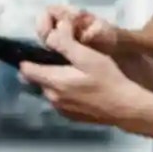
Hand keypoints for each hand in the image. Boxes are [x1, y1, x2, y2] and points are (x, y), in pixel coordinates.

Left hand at [20, 15, 147, 127]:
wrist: (126, 108)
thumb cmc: (107, 80)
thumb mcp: (87, 56)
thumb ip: (65, 44)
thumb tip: (48, 35)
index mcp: (53, 82)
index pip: (26, 70)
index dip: (28, 58)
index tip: (36, 49)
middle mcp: (52, 98)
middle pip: (37, 79)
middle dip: (43, 67)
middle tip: (60, 57)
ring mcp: (61, 109)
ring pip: (49, 89)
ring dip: (54, 79)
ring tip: (72, 70)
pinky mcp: (71, 116)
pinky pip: (60, 99)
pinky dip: (64, 91)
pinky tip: (80, 86)